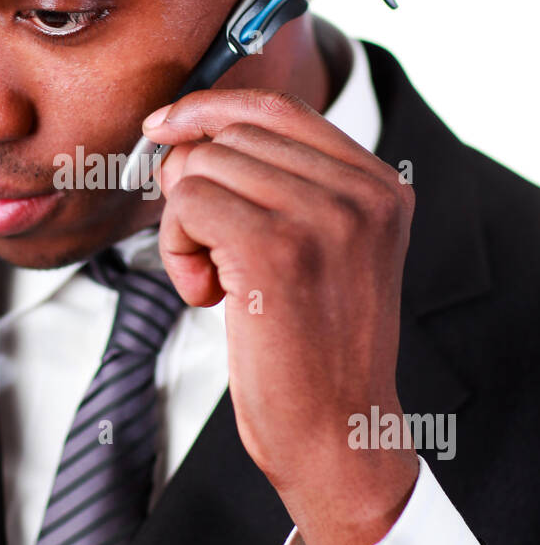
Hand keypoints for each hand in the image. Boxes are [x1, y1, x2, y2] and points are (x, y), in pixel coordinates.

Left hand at [142, 88, 419, 544]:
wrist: (337, 435)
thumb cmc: (313, 350)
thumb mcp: (324, 249)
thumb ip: (284, 184)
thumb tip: (190, 129)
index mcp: (380, 185)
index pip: (276, 108)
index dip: (208, 109)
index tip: (164, 128)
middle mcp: (362, 193)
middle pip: (230, 137)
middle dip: (194, 188)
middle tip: (209, 254)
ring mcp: (324, 218)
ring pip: (201, 168)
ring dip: (184, 228)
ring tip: (217, 282)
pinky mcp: (276, 251)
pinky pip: (188, 204)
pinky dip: (177, 249)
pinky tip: (207, 295)